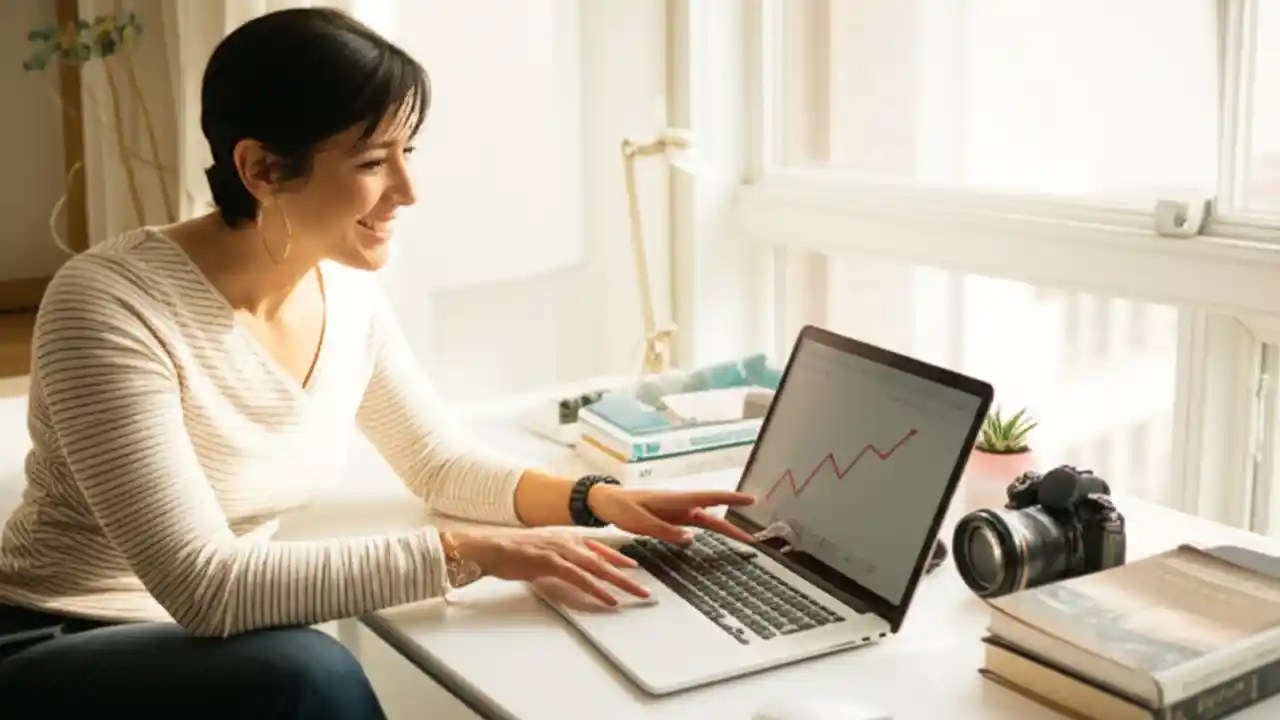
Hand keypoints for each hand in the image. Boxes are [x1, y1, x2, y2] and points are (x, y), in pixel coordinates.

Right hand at [450, 528, 649, 606]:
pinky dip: (596, 589)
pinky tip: (608, 599)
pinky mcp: (552, 563)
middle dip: (626, 573)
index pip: (597, 546)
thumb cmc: (508, 551)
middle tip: (643, 587)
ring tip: (636, 594)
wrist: (489, 548)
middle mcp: (566, 541)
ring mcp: (560, 551)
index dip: (616, 556)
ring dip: (620, 582)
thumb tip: (564, 567)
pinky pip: (580, 578)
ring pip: (598, 568)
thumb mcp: (538, 551)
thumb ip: (555, 557)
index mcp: (564, 537)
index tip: (631, 565)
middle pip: (603, 559)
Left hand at [587, 486, 756, 544]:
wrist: (605, 502)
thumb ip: (666, 531)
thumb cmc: (621, 508)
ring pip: (706, 521)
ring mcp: (676, 512)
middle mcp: (680, 505)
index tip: (751, 500)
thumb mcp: (640, 522)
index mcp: (675, 500)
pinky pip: (693, 525)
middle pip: (712, 516)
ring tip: (741, 539)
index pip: (710, 498)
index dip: (731, 499)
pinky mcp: (671, 519)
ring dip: (723, 529)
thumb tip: (691, 538)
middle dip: (733, 526)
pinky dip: (707, 531)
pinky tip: (716, 537)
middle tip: (751, 538)